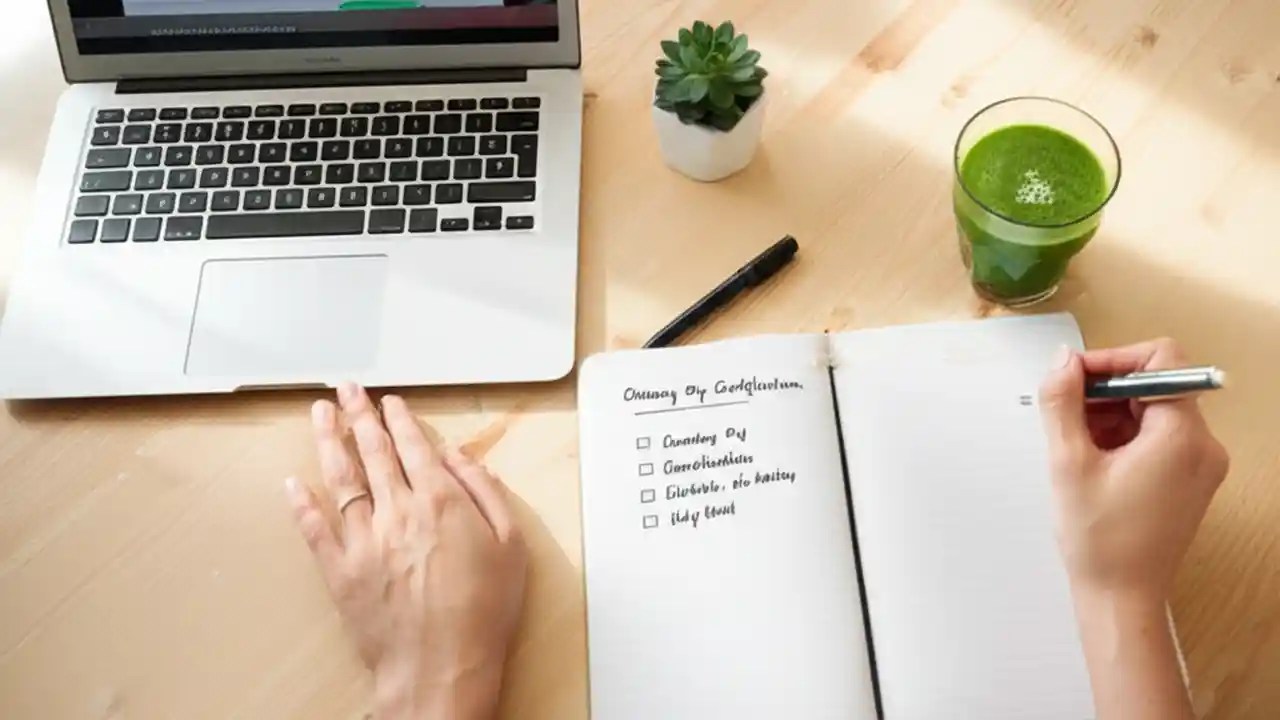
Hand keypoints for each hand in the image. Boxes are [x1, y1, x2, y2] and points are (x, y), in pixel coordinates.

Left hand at [285, 384, 526, 719]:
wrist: (443, 668)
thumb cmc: (483, 613)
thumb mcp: (511, 545)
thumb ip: (486, 492)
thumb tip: (460, 457)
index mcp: (441, 502)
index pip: (414, 446)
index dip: (400, 419)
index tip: (390, 402)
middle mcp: (397, 512)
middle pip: (373, 451)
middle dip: (359, 415)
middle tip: (347, 390)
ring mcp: (364, 540)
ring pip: (340, 478)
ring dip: (328, 441)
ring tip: (319, 414)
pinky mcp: (341, 571)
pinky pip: (314, 528)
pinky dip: (301, 503)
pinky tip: (293, 482)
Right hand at [1039, 339, 1228, 601]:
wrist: (1120, 597)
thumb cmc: (1101, 543)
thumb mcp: (1068, 462)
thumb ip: (1062, 402)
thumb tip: (1062, 362)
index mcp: (1182, 437)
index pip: (1161, 360)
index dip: (1113, 359)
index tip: (1077, 377)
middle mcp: (1202, 446)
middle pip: (1155, 384)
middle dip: (1106, 391)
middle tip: (1067, 416)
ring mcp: (1198, 464)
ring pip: (1153, 410)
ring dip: (1111, 415)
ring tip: (1077, 447)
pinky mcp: (1188, 478)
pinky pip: (1157, 436)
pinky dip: (1123, 436)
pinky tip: (1094, 461)